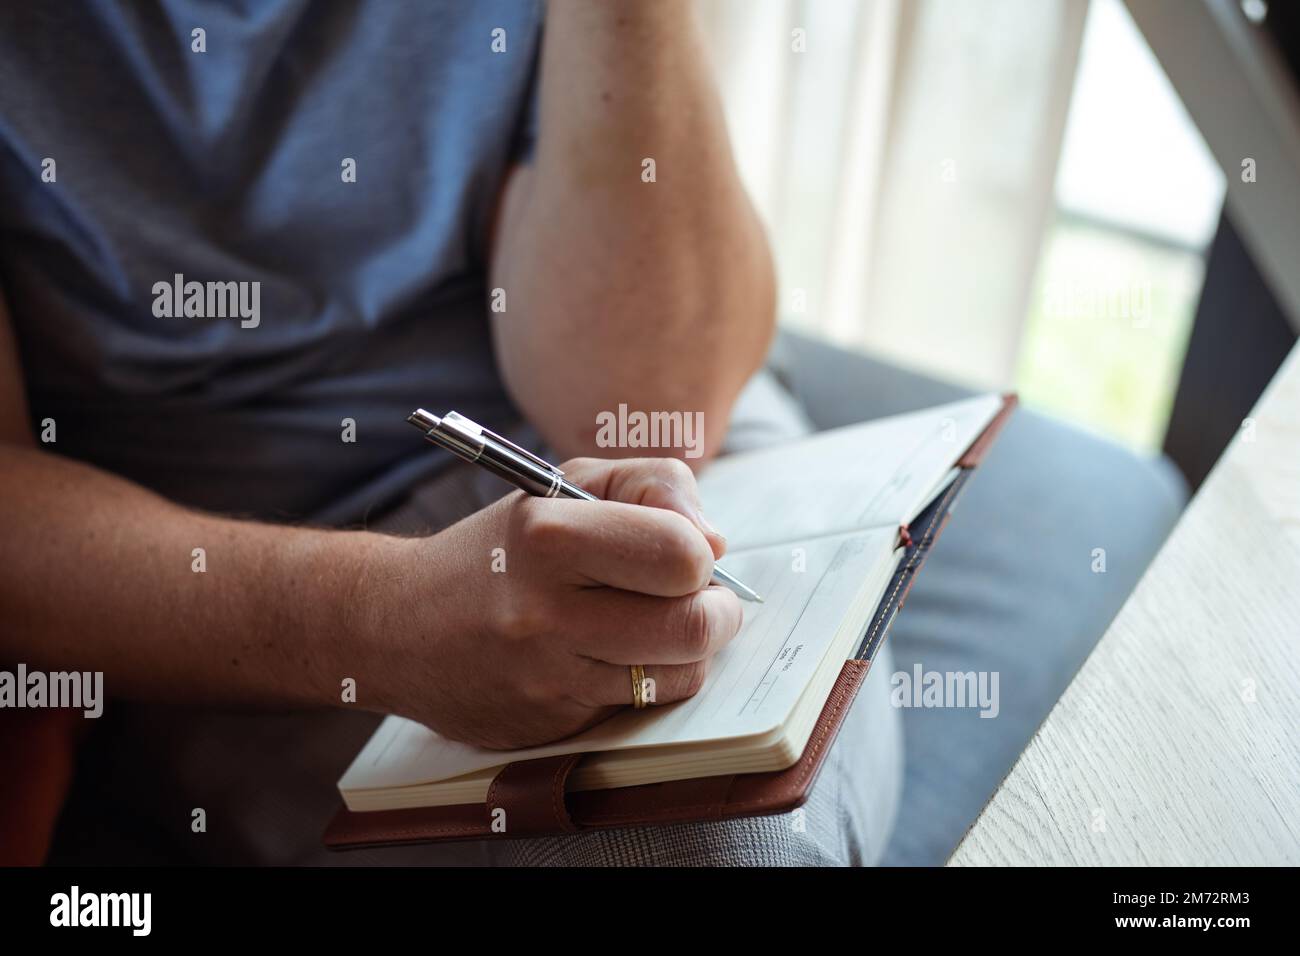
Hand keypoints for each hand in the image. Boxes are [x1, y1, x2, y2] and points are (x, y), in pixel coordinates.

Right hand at [354, 458, 741, 748]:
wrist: (396, 625)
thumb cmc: (502, 548)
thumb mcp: (564, 485)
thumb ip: (651, 488)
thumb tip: (715, 544)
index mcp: (548, 536)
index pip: (680, 555)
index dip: (699, 553)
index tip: (685, 553)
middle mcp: (544, 612)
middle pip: (692, 626)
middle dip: (716, 610)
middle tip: (702, 598)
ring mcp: (546, 677)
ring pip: (677, 677)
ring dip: (687, 651)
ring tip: (660, 624)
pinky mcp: (548, 726)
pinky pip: (637, 708)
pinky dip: (644, 682)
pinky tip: (614, 657)